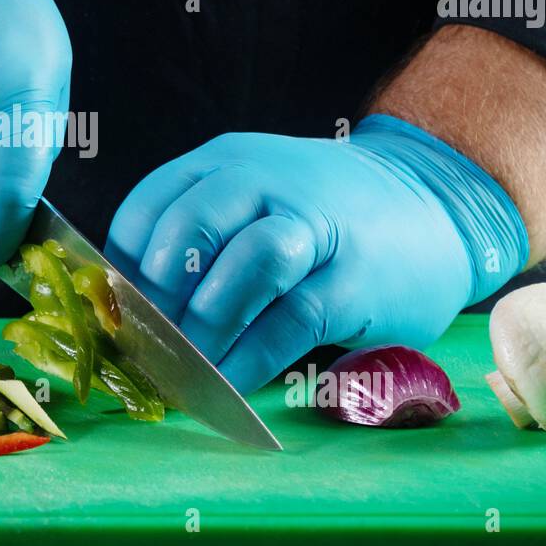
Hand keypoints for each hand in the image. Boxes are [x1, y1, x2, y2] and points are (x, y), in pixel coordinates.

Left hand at [105, 115, 528, 392]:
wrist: (435, 205)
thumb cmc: (323, 216)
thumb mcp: (257, 198)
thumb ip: (200, 236)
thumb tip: (126, 307)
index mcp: (229, 161)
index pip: (150, 206)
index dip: (122, 267)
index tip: (111, 314)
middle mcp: (268, 181)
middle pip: (192, 227)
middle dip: (158, 296)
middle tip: (145, 343)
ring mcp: (318, 227)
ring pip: (246, 266)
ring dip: (206, 326)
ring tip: (186, 367)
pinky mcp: (356, 280)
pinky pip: (292, 320)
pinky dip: (251, 359)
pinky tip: (229, 384)